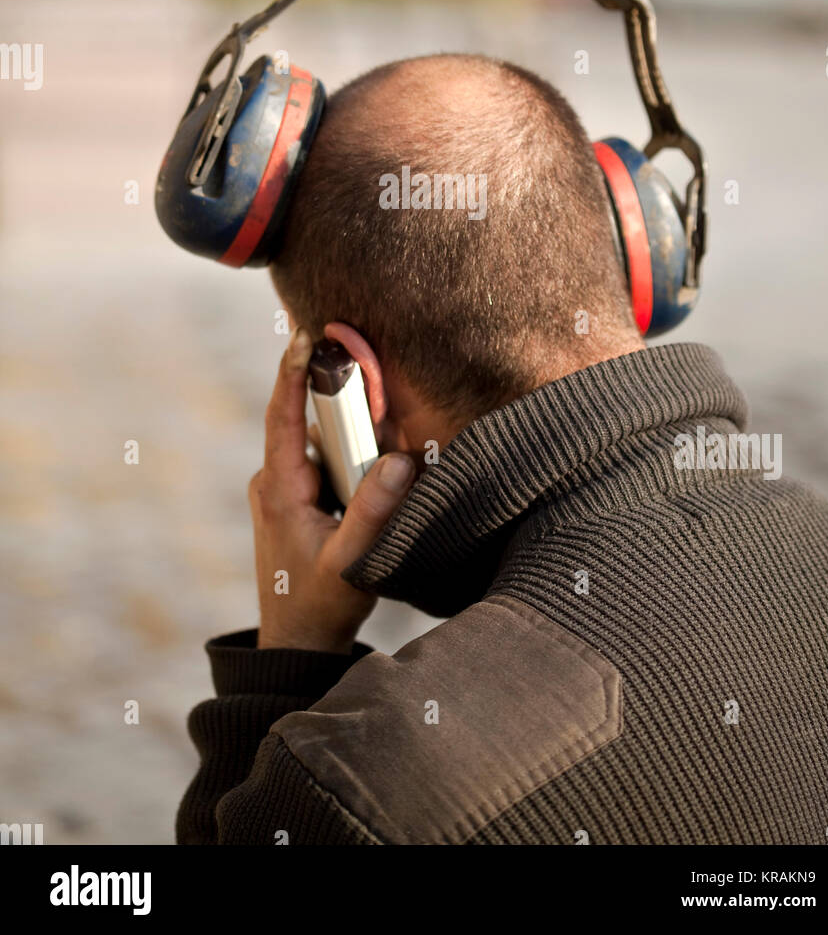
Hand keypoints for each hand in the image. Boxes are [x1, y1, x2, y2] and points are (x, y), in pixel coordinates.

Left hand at [248, 327, 415, 653]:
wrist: (295, 645)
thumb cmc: (320, 604)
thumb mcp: (351, 560)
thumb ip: (374, 512)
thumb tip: (402, 459)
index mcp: (279, 488)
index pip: (282, 414)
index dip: (292, 372)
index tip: (305, 335)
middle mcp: (273, 482)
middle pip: (302, 418)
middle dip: (332, 388)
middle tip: (362, 360)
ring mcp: (281, 490)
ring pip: (314, 439)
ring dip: (343, 422)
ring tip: (379, 405)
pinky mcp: (294, 500)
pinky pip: (320, 460)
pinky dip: (345, 448)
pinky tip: (374, 450)